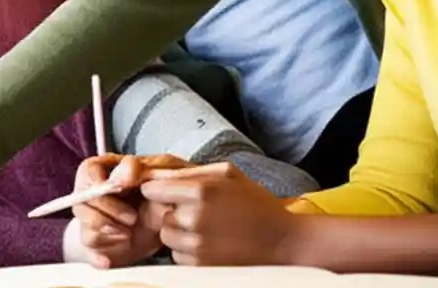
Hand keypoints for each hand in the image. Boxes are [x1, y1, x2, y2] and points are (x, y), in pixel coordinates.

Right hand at [70, 154, 193, 267]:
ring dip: (109, 232)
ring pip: (85, 225)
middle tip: (132, 217)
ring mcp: (91, 220)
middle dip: (110, 210)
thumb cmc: (160, 194)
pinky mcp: (97, 244)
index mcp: (104, 170)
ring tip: (129, 234)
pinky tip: (107, 260)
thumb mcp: (158, 175)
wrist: (169, 226)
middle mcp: (91, 194)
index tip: (122, 188)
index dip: (100, 180)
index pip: (88, 170)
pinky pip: (88, 251)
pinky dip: (98, 255)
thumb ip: (139, 170)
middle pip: (83, 200)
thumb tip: (122, 176)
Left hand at [142, 162, 300, 265]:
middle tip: (198, 212)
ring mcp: (197, 245)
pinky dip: (188, 251)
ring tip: (206, 228)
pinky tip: (210, 244)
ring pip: (167, 236)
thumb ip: (191, 170)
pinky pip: (178, 256)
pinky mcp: (201, 266)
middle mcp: (195, 218)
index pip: (152, 189)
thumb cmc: (257, 204)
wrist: (285, 242)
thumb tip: (158, 173)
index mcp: (200, 191)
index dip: (159, 190)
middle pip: (159, 215)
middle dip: (173, 212)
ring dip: (180, 232)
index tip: (168, 193)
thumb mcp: (228, 174)